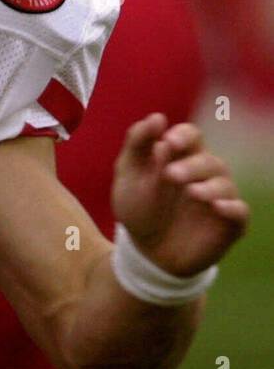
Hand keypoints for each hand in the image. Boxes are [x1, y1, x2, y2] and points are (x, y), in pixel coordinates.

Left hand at [112, 114, 248, 275]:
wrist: (145, 251)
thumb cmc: (139, 207)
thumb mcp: (128, 176)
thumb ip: (137, 145)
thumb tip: (156, 117)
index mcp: (181, 157)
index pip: (191, 136)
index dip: (183, 136)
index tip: (169, 141)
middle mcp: (205, 174)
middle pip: (208, 160)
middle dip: (191, 165)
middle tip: (170, 175)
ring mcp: (219, 198)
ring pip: (224, 184)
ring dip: (208, 186)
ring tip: (190, 192)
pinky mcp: (229, 224)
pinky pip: (240, 211)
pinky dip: (231, 207)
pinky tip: (217, 207)